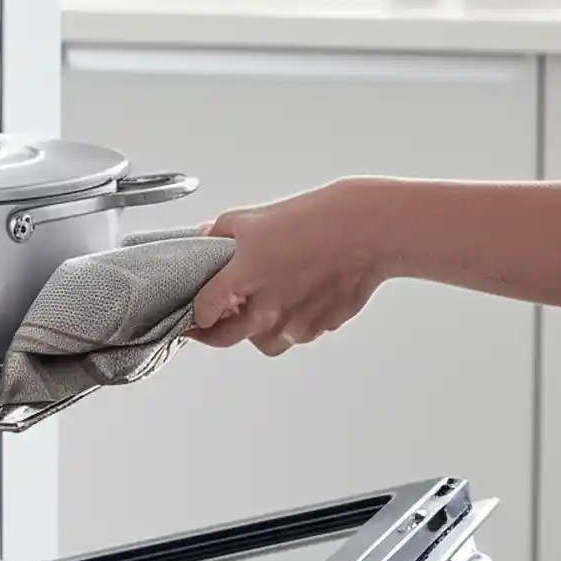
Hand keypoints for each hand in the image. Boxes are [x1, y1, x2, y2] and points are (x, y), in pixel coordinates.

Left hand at [187, 179, 385, 355]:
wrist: (367, 231)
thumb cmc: (315, 221)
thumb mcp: (254, 218)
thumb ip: (221, 233)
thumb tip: (204, 238)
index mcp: (244, 277)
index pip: (203, 311)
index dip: (193, 313)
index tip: (192, 312)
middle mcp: (266, 308)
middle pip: (225, 338)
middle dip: (213, 331)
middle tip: (211, 321)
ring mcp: (294, 323)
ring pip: (264, 342)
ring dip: (256, 329)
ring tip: (262, 303)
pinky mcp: (319, 328)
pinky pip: (295, 334)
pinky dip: (290, 322)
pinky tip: (296, 295)